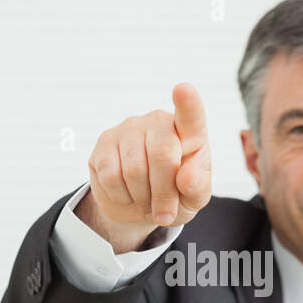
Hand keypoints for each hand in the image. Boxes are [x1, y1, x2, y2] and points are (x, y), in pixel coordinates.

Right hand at [79, 82, 212, 252]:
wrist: (141, 204)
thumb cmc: (175, 195)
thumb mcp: (194, 198)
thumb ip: (197, 188)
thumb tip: (186, 177)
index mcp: (190, 132)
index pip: (191, 114)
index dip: (188, 103)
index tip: (183, 89)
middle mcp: (159, 122)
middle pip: (162, 156)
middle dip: (163, 193)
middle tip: (164, 213)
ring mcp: (130, 128)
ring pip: (134, 170)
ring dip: (142, 198)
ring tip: (146, 200)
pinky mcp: (105, 141)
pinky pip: (111, 177)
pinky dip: (122, 196)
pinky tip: (127, 193)